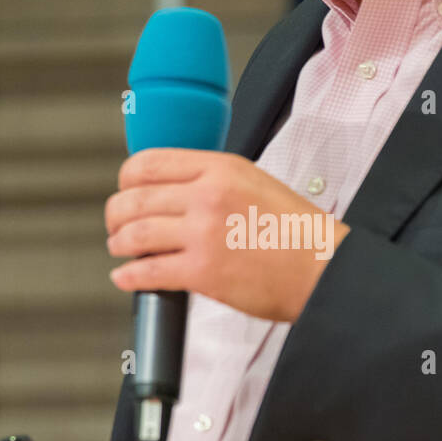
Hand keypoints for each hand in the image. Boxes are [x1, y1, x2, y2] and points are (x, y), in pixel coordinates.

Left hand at [105, 149, 349, 321]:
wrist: (324, 268)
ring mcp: (203, 233)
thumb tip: (175, 192)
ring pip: (135, 234)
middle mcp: (207, 195)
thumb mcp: (255, 182)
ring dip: (120, 244)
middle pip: (134, 198)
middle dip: (116, 215)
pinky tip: (127, 277)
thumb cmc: (297, 233)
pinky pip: (149, 271)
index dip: (126, 180)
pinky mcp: (203, 272)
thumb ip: (213, 181)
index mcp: (220, 168)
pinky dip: (130, 276)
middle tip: (117, 226)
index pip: (149, 163)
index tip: (125, 191)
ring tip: (122, 249)